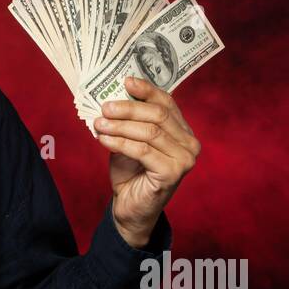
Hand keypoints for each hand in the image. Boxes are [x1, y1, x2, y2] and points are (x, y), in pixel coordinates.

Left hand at [92, 75, 200, 247]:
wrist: (131, 207)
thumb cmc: (131, 171)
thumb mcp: (129, 139)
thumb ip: (130, 120)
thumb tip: (114, 94)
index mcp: (183, 131)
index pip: (167, 103)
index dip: (147, 90)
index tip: (126, 81)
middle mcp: (190, 143)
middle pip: (158, 115)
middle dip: (128, 108)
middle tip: (105, 107)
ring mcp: (184, 159)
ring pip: (149, 132)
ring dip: (120, 126)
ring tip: (99, 124)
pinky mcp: (173, 173)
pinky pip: (143, 150)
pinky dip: (120, 142)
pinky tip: (103, 139)